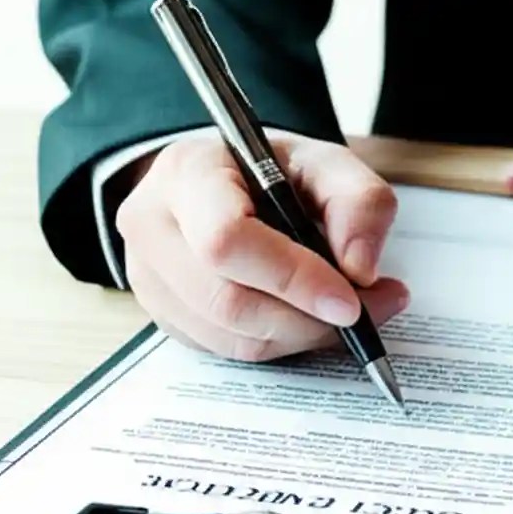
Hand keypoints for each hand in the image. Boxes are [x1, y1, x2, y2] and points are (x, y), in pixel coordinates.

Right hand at [115, 132, 408, 360]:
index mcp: (186, 173)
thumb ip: (358, 202)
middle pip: (227, 301)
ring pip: (230, 336)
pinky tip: (307, 317)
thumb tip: (360, 270)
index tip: (349, 302)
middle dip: (306, 319)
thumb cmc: (271, 172)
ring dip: (300, 336)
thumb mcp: (326, 164)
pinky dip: (280, 343)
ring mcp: (149, 277)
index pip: (226, 240)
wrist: (224, 182)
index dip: (292, 278)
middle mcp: (151, 226)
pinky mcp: (164, 315)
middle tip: (363, 312)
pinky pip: (227, 350)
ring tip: (346, 313)